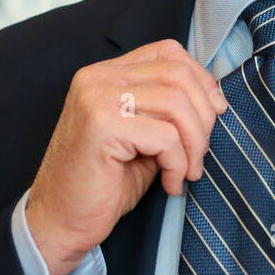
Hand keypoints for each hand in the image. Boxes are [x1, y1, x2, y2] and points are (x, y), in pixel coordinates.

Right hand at [27, 39, 226, 274]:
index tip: (215, 112)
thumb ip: (167, 112)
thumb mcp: (142, 138)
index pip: (167, 52)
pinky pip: (165, 136)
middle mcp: (98, 78)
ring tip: (188, 172)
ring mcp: (97, 98)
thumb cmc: (103, 185)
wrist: (60, 222)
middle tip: (200, 154)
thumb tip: (215, 100)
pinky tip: (169, 185)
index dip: (200, 79)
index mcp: (106, 74)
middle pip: (177, 74)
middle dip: (203, 116)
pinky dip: (178, 163)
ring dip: (194, 143)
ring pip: (177, 101)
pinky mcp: (102, 126)